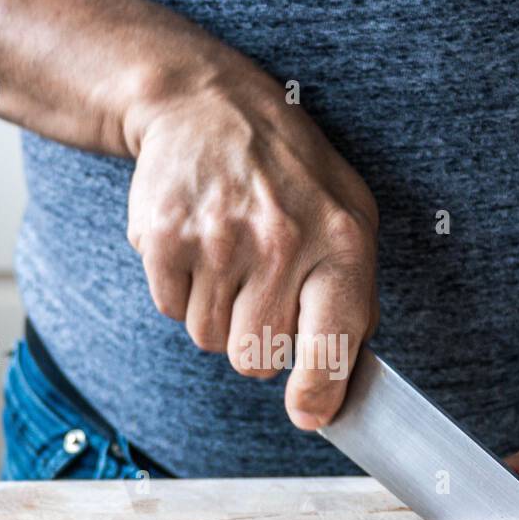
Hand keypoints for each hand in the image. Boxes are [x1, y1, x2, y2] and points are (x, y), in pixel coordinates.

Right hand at [124, 63, 377, 429]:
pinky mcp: (166, 239)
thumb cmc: (287, 172)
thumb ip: (352, 300)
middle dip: (255, 340)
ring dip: (216, 314)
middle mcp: (282, 242)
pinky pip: (169, 310)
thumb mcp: (347, 215)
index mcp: (340, 241)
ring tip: (229, 257)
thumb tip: (334, 388)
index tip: (308, 415)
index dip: (318, 392)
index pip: (332, 343)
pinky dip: (179, 290)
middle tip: (258, 291)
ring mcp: (219, 240)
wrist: (206, 104)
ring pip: (209, 339)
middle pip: (255, 359)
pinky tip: (197, 244)